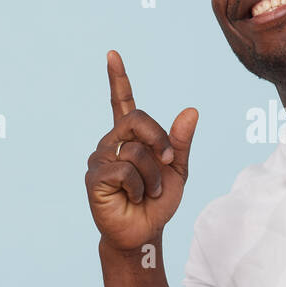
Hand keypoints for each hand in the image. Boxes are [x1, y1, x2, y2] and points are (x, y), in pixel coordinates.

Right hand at [85, 50, 197, 251]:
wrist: (145, 232)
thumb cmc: (157, 202)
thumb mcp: (177, 169)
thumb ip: (181, 142)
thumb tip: (191, 110)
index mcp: (130, 138)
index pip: (122, 102)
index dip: (118, 78)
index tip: (112, 54)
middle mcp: (112, 143)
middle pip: (138, 120)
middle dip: (159, 141)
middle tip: (166, 163)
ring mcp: (100, 158)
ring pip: (136, 151)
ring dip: (152, 176)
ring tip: (146, 192)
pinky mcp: (94, 177)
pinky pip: (125, 170)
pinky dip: (139, 187)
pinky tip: (132, 198)